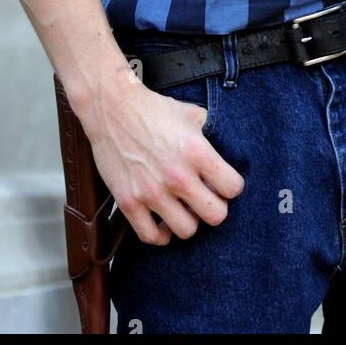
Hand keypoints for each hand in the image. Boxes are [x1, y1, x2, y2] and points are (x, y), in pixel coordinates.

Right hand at [80, 66, 244, 245]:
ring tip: (183, 208)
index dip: (230, 186)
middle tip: (205, 198)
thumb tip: (223, 149)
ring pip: (186, 231)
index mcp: (197, 152)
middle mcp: (177, 176)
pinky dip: (160, 234)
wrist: (112, 108)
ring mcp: (152, 192)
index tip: (221, 183)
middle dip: (214, 207)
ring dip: (188, 220)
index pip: (233, 188)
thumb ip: (210, 135)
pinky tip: (162, 221)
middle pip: (216, 216)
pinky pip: (151, 237)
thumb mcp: (191, 114)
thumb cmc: (152, 109)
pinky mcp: (129, 202)